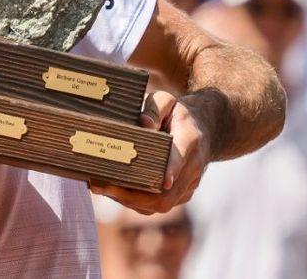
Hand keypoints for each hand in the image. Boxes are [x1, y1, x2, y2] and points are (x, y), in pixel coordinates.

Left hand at [90, 90, 210, 213]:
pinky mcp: (182, 194)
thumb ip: (154, 108)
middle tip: (102, 186)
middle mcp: (193, 167)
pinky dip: (136, 202)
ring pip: (162, 204)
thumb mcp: (168, 101)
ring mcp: (189, 184)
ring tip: (101, 188)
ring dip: (130, 201)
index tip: (161, 181)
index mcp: (190, 140)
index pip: (180, 157)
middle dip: (134, 195)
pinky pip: (159, 205)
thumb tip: (143, 124)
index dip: (170, 170)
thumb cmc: (178, 114)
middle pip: (167, 193)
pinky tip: (114, 192)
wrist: (205, 129)